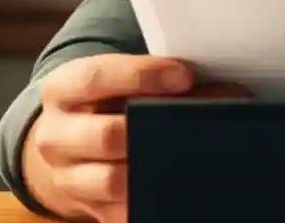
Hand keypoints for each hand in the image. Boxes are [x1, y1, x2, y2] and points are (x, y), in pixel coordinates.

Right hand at [22, 54, 249, 222]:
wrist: (68, 146)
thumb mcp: (117, 79)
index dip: (141, 75)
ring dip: (160, 169)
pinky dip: (156, 201)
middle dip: (158, 127)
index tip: (185, 75)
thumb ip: (160, 78)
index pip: (96, 78)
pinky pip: (124, 213)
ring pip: (113, 181)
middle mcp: (56, 135)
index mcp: (63, 90)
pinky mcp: (89, 209)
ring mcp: (68, 178)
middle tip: (205, 120)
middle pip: (107, 135)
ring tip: (203, 155)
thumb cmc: (107, 101)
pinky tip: (189, 188)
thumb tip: (228, 91)